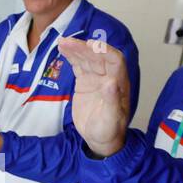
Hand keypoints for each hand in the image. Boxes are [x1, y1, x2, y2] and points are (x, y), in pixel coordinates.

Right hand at [57, 37, 131, 156]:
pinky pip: (79, 65)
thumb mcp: (111, 120)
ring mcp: (96, 78)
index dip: (104, 51)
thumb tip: (111, 83)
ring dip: (76, 49)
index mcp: (119, 84)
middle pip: (98, 57)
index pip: (115, 60)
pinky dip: (71, 56)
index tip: (91, 45)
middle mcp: (109, 77)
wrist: (100, 139)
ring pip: (87, 58)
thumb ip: (112, 101)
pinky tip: (63, 49)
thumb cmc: (109, 131)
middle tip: (69, 42)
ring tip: (62, 43)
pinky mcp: (85, 82)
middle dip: (84, 48)